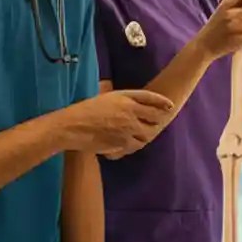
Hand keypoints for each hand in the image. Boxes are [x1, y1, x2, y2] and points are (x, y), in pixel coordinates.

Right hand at [60, 89, 175, 159]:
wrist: (72, 126)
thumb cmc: (84, 110)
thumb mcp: (105, 97)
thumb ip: (121, 99)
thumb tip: (131, 101)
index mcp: (125, 97)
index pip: (150, 98)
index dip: (161, 102)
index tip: (169, 105)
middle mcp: (130, 110)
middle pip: (154, 115)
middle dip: (158, 119)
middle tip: (159, 122)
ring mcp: (128, 127)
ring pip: (147, 132)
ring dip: (147, 133)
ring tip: (145, 134)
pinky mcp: (123, 141)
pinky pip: (136, 144)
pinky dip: (136, 144)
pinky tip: (133, 144)